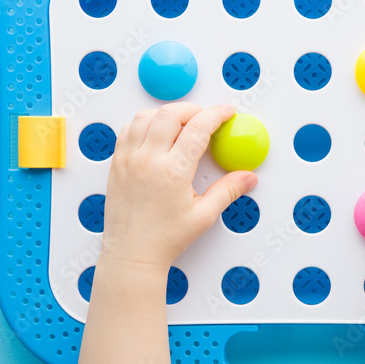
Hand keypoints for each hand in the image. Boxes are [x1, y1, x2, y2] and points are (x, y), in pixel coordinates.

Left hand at [100, 103, 257, 269]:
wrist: (132, 254)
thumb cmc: (163, 239)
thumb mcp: (203, 216)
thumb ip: (228, 191)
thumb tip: (247, 177)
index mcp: (172, 172)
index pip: (198, 128)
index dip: (216, 114)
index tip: (225, 113)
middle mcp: (148, 161)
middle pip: (170, 113)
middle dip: (193, 109)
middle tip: (205, 117)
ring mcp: (129, 160)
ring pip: (145, 116)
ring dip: (166, 113)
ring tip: (181, 123)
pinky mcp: (117, 163)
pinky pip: (127, 129)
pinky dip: (144, 123)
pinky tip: (156, 133)